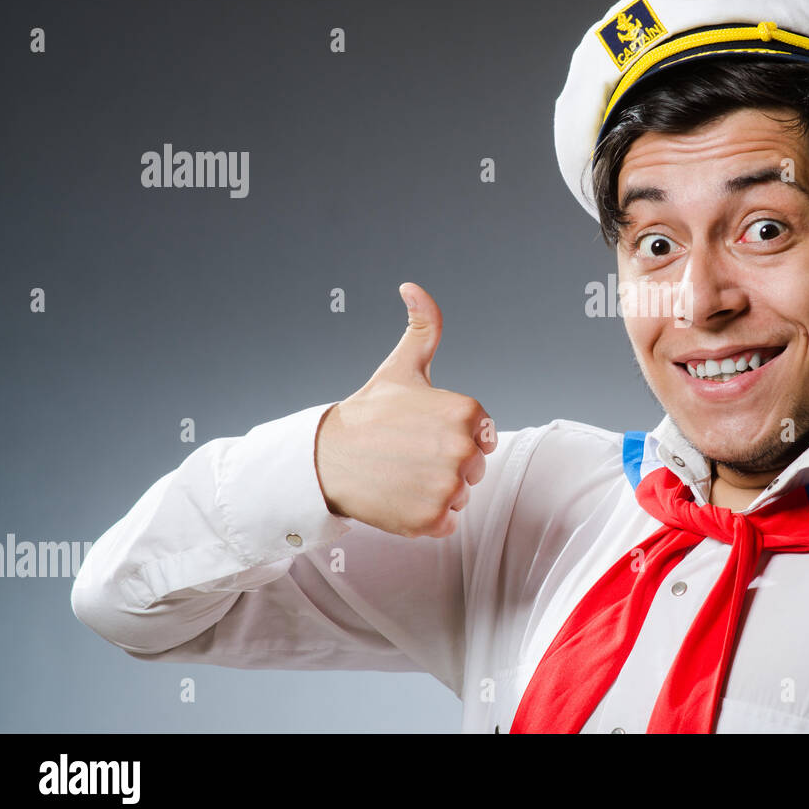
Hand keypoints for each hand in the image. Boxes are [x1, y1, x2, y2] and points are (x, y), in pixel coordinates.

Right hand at [314, 283, 496, 537]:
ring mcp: (448, 488)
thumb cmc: (368, 413)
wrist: (326, 459)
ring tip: (403, 474)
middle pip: (475, 466)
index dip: (453, 434)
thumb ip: (423, 326)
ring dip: (438, 490)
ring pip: (462, 494)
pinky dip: (427, 516)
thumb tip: (412, 287)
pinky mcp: (433, 520)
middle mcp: (463, 451)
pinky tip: (400, 497)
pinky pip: (448, 522)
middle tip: (409, 454)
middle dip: (447, 463)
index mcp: (466, 413)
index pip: (482, 434)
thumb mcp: (401, 366)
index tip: (422, 431)